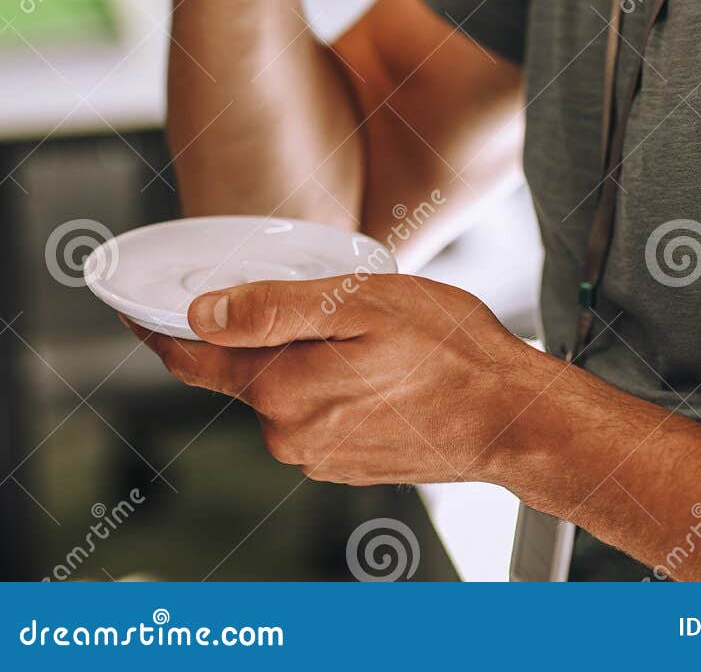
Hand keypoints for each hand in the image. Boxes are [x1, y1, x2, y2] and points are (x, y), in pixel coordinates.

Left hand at [126, 273, 552, 485]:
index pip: (193, 360)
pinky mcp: (343, 462)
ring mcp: (316, 454)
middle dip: (258, 332)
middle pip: (242, 370)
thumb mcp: (361, 302)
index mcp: (283, 389)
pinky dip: (326, 382)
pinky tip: (374, 365)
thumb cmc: (450, 352)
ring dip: (299, 357)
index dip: (159, 330)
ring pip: (281, 390)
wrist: (508, 417)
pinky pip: (313, 411)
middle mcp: (288, 432)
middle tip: (313, 296)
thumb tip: (205, 312)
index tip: (135, 309)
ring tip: (362, 330)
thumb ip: (276, 308)